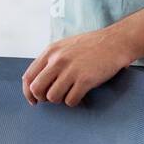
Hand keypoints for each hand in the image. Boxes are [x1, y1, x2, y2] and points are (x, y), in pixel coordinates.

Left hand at [21, 28, 135, 107]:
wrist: (115, 42)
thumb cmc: (90, 45)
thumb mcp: (65, 46)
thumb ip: (50, 60)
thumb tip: (36, 81)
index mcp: (51, 51)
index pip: (28, 76)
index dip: (28, 92)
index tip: (34, 100)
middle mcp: (58, 60)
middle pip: (37, 89)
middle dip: (43, 98)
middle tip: (53, 97)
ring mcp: (71, 70)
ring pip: (53, 97)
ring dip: (60, 99)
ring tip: (69, 93)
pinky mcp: (85, 80)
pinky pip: (70, 100)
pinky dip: (74, 101)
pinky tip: (80, 93)